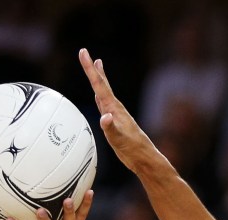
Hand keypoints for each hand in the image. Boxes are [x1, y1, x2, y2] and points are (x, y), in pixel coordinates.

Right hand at [79, 48, 163, 173]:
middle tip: (86, 53)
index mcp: (114, 109)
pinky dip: (99, 98)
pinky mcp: (115, 123)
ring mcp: (115, 115)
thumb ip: (110, 127)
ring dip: (98, 80)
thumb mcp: (119, 139)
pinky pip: (104, 106)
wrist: (143, 158)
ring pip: (104, 93)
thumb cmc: (133, 149)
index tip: (84, 52)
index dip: (90, 69)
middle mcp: (115, 109)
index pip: (99, 85)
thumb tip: (105, 117)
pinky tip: (98, 97)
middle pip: (102, 85)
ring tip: (96, 67)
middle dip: (93, 69)